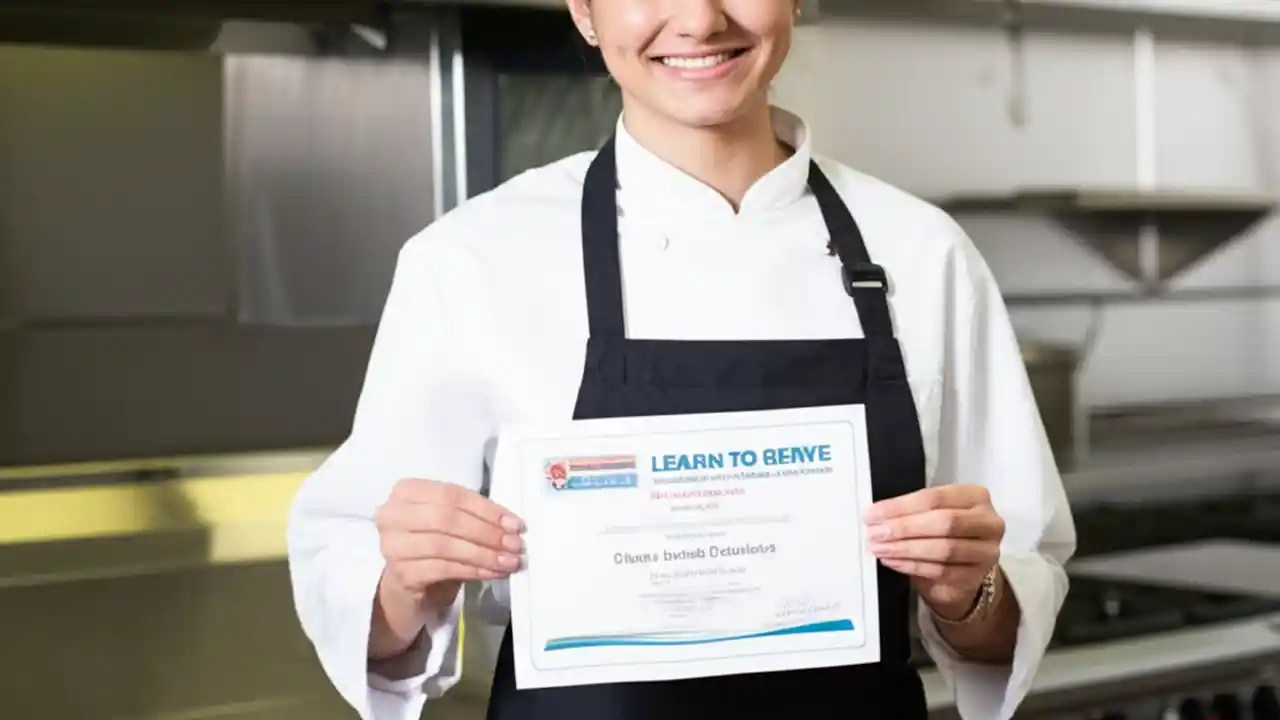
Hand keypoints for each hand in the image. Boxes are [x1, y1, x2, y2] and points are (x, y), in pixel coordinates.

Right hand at [375, 478, 523, 610]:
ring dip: (483, 554)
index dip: (486, 509)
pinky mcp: (400, 573)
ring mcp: (392, 545)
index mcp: (407, 491)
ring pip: (445, 545)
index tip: (515, 524)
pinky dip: (472, 570)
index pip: (451, 495)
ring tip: (509, 562)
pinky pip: (442, 569)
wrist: (408, 583)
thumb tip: (512, 526)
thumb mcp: (450, 522)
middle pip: (447, 519)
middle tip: (515, 545)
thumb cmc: (434, 544)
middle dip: (486, 532)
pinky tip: (491, 573)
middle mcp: (392, 514)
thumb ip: (473, 516)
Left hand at [863, 485, 1004, 619]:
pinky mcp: (977, 576)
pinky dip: (913, 566)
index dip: (900, 506)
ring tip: (881, 548)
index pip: (935, 498)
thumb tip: (876, 516)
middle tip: (876, 532)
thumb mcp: (931, 514)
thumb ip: (910, 511)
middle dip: (904, 528)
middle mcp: (988, 522)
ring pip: (944, 549)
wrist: (960, 568)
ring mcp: (986, 551)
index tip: (873, 513)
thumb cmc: (943, 534)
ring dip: (905, 548)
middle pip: (943, 522)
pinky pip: (942, 571)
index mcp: (975, 496)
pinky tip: (894, 561)